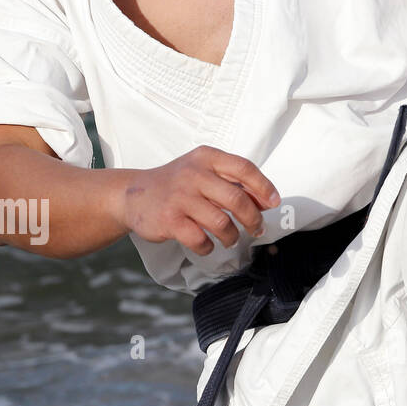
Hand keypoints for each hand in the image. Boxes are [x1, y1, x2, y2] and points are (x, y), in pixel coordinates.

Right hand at [119, 146, 280, 254]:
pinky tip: (207, 244)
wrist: (132, 195)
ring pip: (222, 223)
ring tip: (229, 239)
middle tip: (256, 229)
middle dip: (253, 219)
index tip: (273, 203)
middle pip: (238, 200)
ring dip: (232, 237)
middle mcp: (193, 174)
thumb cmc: (176, 185)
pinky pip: (201, 240)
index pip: (244, 168)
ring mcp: (180, 197)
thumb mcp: (202, 172)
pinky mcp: (169, 220)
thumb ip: (232, 182)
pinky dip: (209, 247)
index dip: (264, 187)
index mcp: (206, 158)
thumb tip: (266, 201)